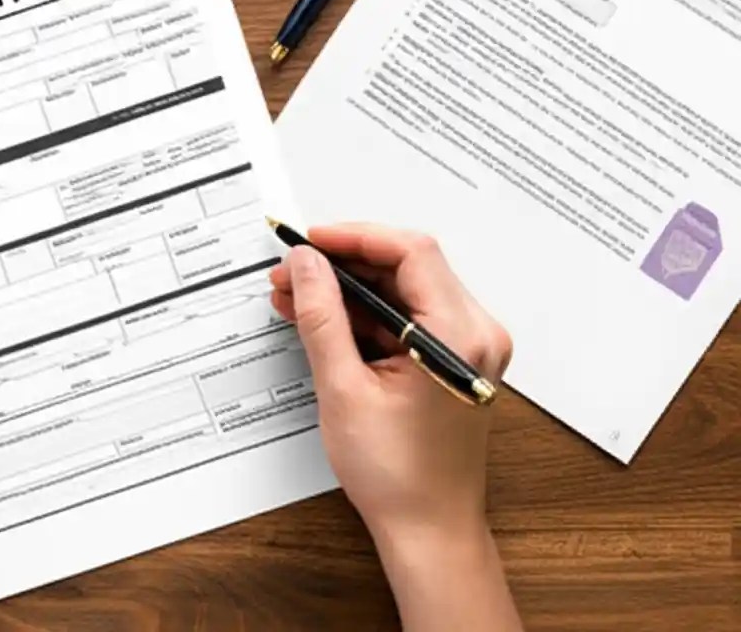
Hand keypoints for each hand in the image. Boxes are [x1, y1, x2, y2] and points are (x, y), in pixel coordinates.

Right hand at [271, 225, 520, 630]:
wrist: (428, 528)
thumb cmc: (400, 476)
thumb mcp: (343, 389)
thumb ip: (322, 317)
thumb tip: (306, 267)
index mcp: (459, 335)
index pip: (410, 252)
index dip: (354, 237)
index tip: (311, 241)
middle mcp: (474, 334)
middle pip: (407, 267)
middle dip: (343, 266)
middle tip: (292, 272)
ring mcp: (466, 347)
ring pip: (403, 291)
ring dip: (349, 291)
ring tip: (295, 296)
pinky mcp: (451, 360)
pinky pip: (406, 318)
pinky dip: (364, 316)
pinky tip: (322, 321)